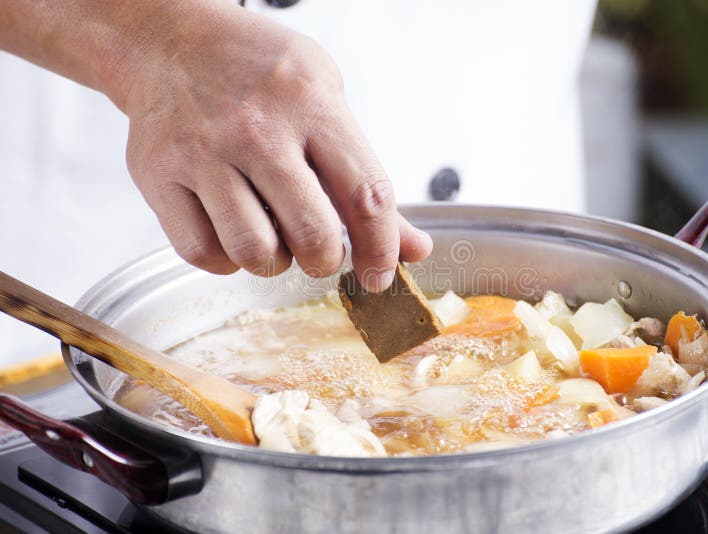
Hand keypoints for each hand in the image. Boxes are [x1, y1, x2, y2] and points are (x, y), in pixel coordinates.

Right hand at [121, 1, 430, 290]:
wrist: (170, 42)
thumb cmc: (258, 72)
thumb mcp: (326, 101)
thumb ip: (367, 178)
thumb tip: (411, 247)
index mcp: (311, 104)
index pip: (366, 196)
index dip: (382, 249)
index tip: (379, 274)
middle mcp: (257, 130)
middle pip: (312, 234)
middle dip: (327, 261)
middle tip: (321, 253)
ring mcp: (203, 153)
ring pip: (253, 251)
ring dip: (274, 263)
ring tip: (273, 238)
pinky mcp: (159, 175)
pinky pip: (201, 252)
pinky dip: (226, 259)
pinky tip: (233, 233)